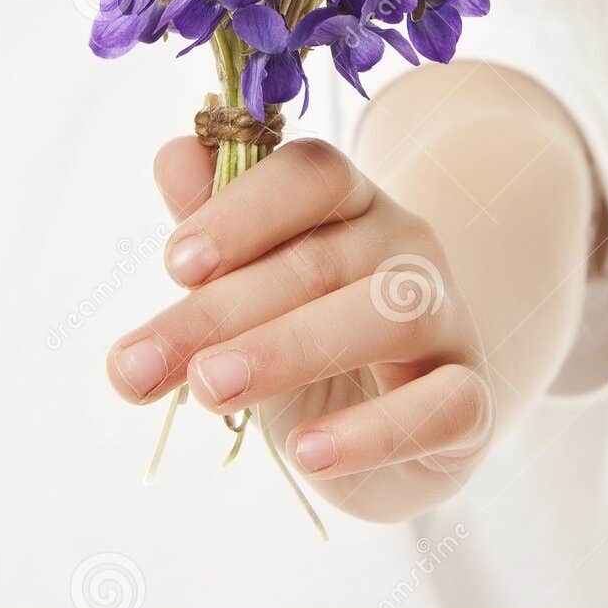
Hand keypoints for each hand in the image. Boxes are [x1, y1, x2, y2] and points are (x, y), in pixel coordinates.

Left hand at [106, 134, 496, 518]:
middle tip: (136, 366)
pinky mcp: (470, 398)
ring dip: (287, 349)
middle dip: (218, 311)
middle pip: (318, 258)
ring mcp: (445, 318)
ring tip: (208, 390)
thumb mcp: (253, 280)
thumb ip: (213, 220)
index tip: (174, 263)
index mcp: (350, 202)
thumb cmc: (311, 331)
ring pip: (383, 314)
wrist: (406, 417)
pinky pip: (442, 405)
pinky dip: (374, 431)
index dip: (242, 209)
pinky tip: (307, 453)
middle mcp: (405, 245)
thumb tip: (171, 154)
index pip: (309, 174)